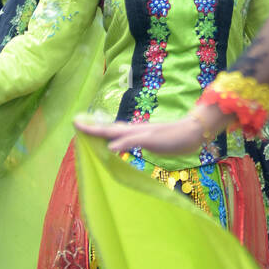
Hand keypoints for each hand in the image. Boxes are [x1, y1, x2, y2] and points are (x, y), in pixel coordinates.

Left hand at [75, 105, 228, 156]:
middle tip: (74, 122)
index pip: (112, 129)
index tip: (82, 125)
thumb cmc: (176, 138)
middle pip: (109, 127)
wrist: (193, 131)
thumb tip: (123, 146)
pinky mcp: (150, 138)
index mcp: (136, 132)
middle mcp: (136, 130)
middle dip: (91, 126)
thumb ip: (138, 143)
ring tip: (83, 128)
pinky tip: (111, 146)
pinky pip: (133, 140)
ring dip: (99, 129)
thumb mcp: (153, 143)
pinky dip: (121, 142)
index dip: (97, 128)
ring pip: (116, 130)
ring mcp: (142, 133)